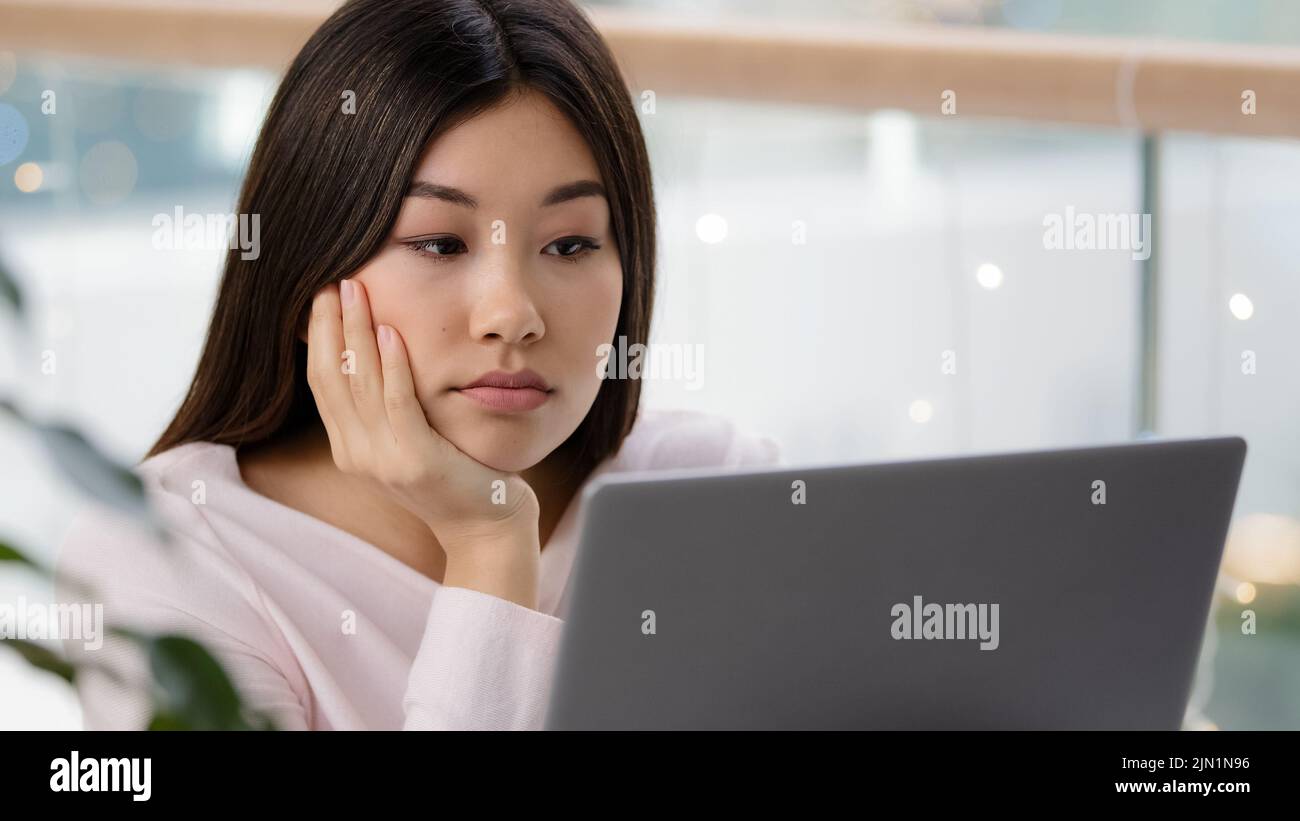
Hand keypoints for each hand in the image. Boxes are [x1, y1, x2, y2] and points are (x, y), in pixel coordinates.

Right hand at [304, 278, 539, 560]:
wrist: (485, 525)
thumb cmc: (456, 473)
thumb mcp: (409, 438)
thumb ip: (387, 405)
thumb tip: (376, 348)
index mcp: (350, 447)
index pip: (322, 381)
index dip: (318, 335)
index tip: (323, 293)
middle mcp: (358, 454)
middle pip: (332, 377)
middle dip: (329, 325)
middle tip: (334, 280)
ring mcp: (384, 461)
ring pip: (360, 385)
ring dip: (357, 332)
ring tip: (357, 291)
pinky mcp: (416, 461)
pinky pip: (399, 404)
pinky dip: (393, 367)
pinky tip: (394, 331)